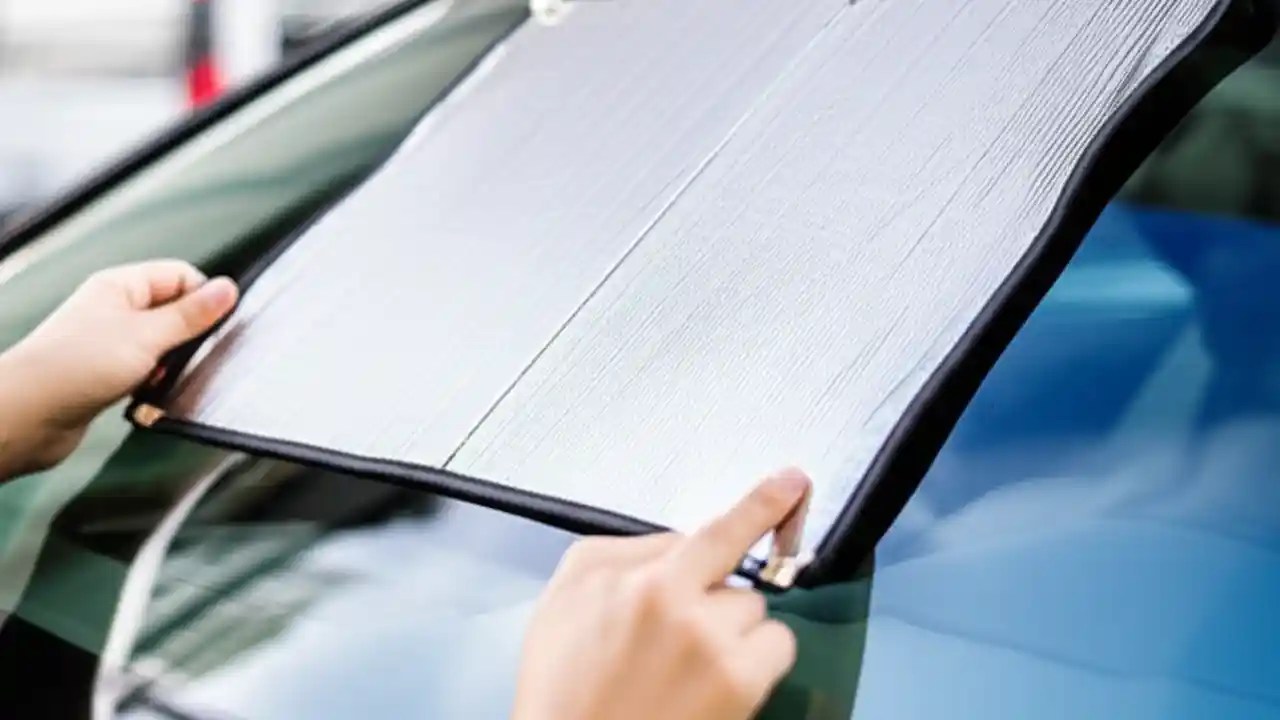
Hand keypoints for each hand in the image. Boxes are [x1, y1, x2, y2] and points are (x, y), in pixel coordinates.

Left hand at [0, 261, 237, 477]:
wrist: (26, 415)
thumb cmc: (74, 368)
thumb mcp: (147, 336)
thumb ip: (192, 315)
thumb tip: (228, 290)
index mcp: (121, 286)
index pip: (181, 276)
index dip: (204, 298)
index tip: (217, 325)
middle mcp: (114, 309)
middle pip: (174, 312)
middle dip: (188, 337)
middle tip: (186, 356)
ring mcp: (109, 341)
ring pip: (162, 345)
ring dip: (170, 364)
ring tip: (159, 378)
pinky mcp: (106, 373)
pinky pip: (146, 371)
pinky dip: (154, 382)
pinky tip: (146, 394)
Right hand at [512, 469, 810, 719]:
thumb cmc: (562, 683)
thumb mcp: (567, 596)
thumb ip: (627, 555)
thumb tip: (680, 545)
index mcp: (642, 583)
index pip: (716, 531)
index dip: (761, 503)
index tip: (794, 480)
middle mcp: (683, 610)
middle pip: (733, 577)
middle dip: (711, 598)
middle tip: (675, 636)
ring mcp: (717, 651)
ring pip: (755, 611)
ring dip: (733, 630)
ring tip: (687, 666)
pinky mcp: (740, 688)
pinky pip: (776, 647)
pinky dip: (756, 659)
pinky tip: (715, 681)